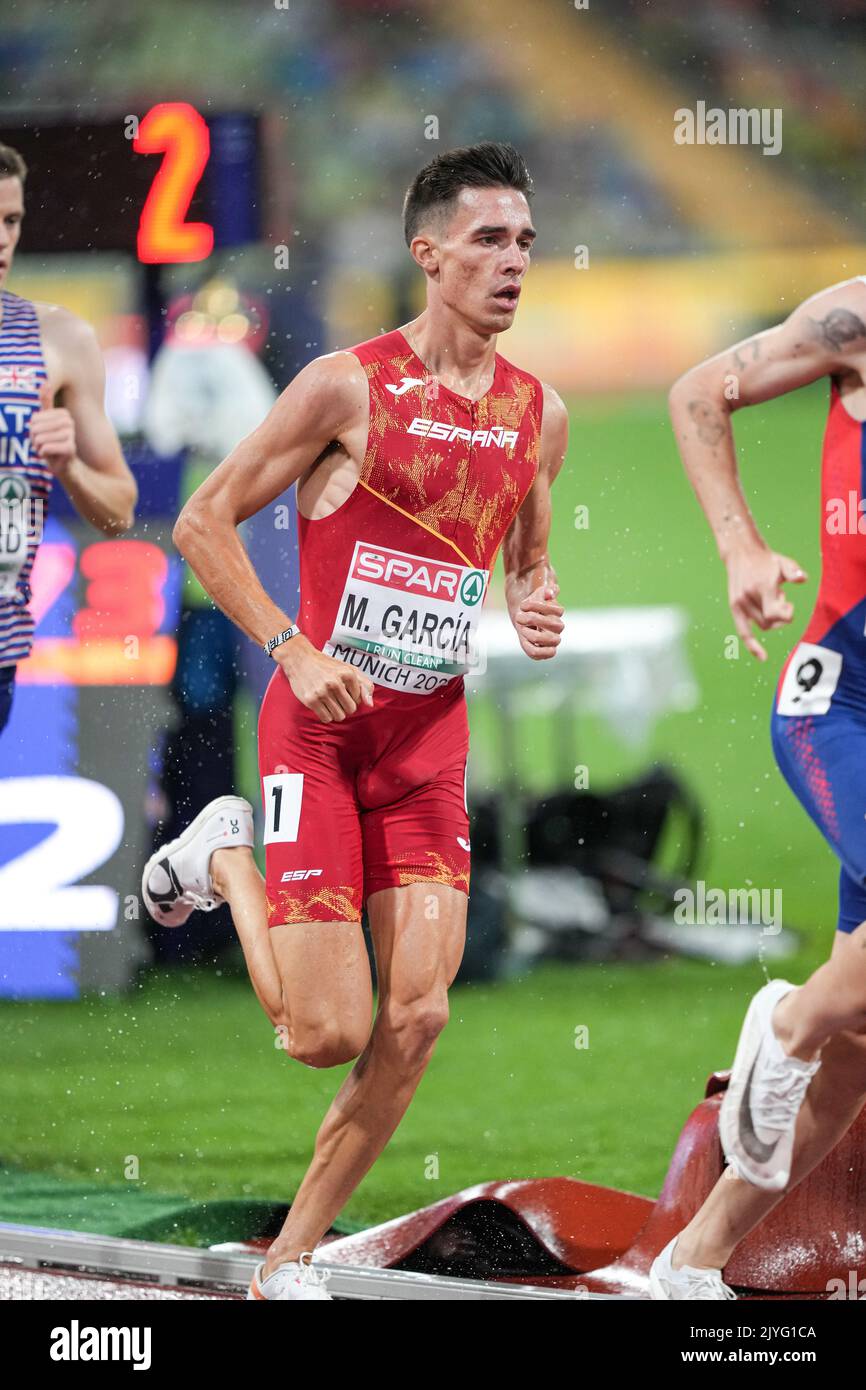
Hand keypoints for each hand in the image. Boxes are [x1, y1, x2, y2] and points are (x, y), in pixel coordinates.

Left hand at [28, 383, 76, 476]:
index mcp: (63, 414)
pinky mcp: (70, 448)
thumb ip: (46, 403)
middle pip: (36, 428)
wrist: (66, 466)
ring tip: (49, 450)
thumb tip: (45, 382)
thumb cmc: (53, 443)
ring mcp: (71, 434)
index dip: (33, 430)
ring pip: (40, 438)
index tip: (44, 435)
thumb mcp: (47, 423)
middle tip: (45, 445)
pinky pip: (46, 448)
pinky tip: (53, 456)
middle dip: (35, 440)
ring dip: (40, 448)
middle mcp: (69, 422)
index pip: (34, 419)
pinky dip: (44, 454)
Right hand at [276, 638, 374, 722]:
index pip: (359, 699)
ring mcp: (322, 692)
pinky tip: (322, 705)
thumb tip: (370, 704)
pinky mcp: (311, 700)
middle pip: (350, 710)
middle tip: (337, 698)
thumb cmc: (327, 665)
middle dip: (345, 707)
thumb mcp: (348, 669)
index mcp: (347, 673)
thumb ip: (364, 685)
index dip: (352, 697)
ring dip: (336, 712)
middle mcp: (335, 682)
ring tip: (329, 702)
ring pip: (339, 716)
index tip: (343, 689)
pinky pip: (326, 718)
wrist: (300, 659)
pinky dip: (326, 715)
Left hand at [513, 582, 563, 659]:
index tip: (523, 605)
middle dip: (534, 619)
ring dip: (531, 634)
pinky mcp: (542, 651)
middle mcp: (558, 627)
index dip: (539, 607)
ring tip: (521, 628)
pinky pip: (542, 654)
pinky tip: (525, 639)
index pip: (558, 610)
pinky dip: (532, 649)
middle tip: (519, 617)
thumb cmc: (530, 604)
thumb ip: (546, 590)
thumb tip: (550, 593)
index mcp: (558, 613)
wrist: (522, 615)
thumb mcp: (537, 593)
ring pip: (550, 641)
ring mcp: (552, 641)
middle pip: (556, 625)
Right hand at [726, 545, 806, 661]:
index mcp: (762, 586)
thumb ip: (794, 571)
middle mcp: (749, 596)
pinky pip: (743, 631)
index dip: (786, 615)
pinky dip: (752, 645)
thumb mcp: (783, 562)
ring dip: (771, 620)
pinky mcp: (734, 607)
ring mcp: (740, 603)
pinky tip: (762, 657)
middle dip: (780, 616)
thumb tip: (802, 579)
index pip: (774, 613)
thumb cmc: (766, 559)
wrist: (741, 553)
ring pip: (761, 626)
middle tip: (783, 600)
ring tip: (772, 602)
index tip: (789, 605)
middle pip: (769, 622)